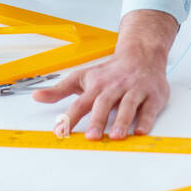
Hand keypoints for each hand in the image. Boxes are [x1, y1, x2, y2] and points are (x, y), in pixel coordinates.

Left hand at [32, 8, 177, 139]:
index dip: (71, 116)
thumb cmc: (110, 71)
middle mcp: (115, 86)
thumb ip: (60, 90)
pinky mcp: (153, 95)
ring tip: (117, 136)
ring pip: (129, 105)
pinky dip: (147, 120)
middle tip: (92, 137)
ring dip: (123, 120)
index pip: (81, 102)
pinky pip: (150, 108)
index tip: (61, 130)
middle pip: (105, 103)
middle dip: (98, 120)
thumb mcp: (83, 77)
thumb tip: (37, 97)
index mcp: (97, 84)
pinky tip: (141, 131)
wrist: (142, 54)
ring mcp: (135, 89)